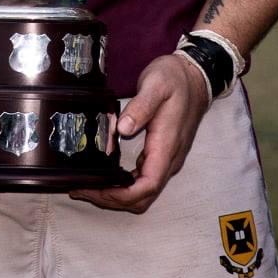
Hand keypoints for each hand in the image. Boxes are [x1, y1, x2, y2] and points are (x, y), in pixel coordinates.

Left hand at [71, 51, 211, 213]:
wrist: (194, 77)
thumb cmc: (175, 79)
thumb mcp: (157, 85)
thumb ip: (140, 106)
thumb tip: (123, 128)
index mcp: (167, 146)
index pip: (148, 186)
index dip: (122, 195)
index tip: (97, 189)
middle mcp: (168, 159)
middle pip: (143, 197)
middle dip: (113, 200)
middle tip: (83, 189)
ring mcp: (165, 159)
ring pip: (142, 193)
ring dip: (117, 196)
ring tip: (89, 186)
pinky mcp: (160, 155)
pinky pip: (142, 181)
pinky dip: (123, 186)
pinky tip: (105, 177)